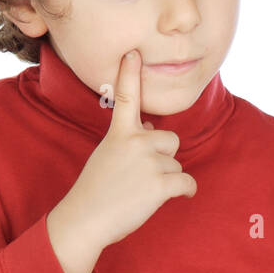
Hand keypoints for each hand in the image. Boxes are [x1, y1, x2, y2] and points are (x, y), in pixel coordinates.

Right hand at [58, 49, 197, 249]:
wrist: (86, 220)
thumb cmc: (95, 190)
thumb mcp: (107, 154)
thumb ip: (130, 139)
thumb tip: (154, 131)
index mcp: (119, 133)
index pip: (127, 97)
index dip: (131, 73)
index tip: (133, 52)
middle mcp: (137, 142)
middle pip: (170, 140)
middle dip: (163, 156)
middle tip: (141, 175)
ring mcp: (150, 163)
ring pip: (176, 164)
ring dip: (166, 179)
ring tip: (142, 192)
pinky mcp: (162, 185)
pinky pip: (187, 182)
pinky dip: (186, 191)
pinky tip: (178, 196)